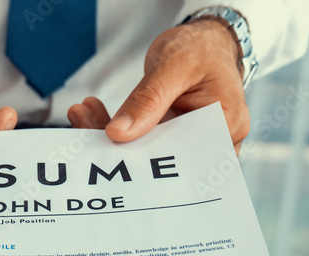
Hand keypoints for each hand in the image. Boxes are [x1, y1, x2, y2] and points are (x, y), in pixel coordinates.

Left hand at [68, 20, 249, 152]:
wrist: (204, 41)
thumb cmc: (200, 47)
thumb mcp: (174, 65)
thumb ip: (148, 100)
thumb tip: (117, 134)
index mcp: (225, 127)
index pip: (182, 157)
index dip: (144, 161)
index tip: (107, 150)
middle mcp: (211, 143)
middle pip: (161, 160)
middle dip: (119, 148)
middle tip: (83, 126)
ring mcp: (190, 143)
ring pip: (147, 153)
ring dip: (111, 137)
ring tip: (82, 114)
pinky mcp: (172, 139)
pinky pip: (143, 142)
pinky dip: (117, 130)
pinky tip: (92, 113)